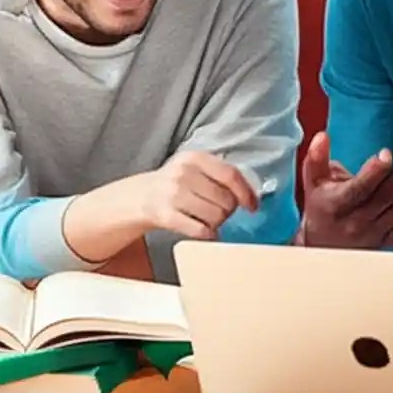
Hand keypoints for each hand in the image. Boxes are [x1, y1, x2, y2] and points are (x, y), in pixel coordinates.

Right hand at [131, 151, 257, 239]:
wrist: (139, 196)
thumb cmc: (176, 183)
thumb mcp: (195, 168)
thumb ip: (220, 175)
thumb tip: (251, 196)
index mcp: (195, 158)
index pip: (230, 175)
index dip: (246, 193)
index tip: (253, 206)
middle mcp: (183, 173)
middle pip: (225, 199)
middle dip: (229, 210)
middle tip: (222, 212)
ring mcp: (172, 194)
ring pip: (215, 216)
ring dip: (218, 223)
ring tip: (210, 220)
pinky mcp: (165, 215)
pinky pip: (200, 230)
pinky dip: (208, 233)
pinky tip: (205, 231)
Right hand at [296, 132, 392, 248]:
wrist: (320, 246)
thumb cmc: (319, 209)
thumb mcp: (312, 182)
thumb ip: (317, 158)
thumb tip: (323, 137)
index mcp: (338, 204)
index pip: (360, 188)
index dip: (376, 170)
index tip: (386, 153)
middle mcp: (358, 220)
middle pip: (390, 194)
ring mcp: (374, 232)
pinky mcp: (385, 241)